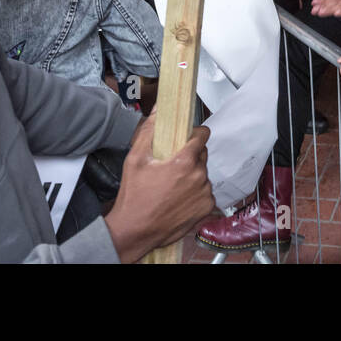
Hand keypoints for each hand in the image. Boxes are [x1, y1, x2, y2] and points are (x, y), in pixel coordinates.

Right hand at [104, 114, 214, 262]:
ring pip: (203, 174)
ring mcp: (205, 193)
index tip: (189, 137)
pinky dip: (195, 194)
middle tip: (172, 166)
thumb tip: (159, 109)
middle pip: (202, 155)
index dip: (195, 134)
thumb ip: (149, 130)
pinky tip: (179, 199)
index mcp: (185, 161)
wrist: (134, 231)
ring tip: (173, 186)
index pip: (202, 135)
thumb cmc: (134, 196)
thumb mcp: (135, 158)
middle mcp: (199, 176)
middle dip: (190, 157)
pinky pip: (205, 193)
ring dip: (192, 176)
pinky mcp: (206, 208)